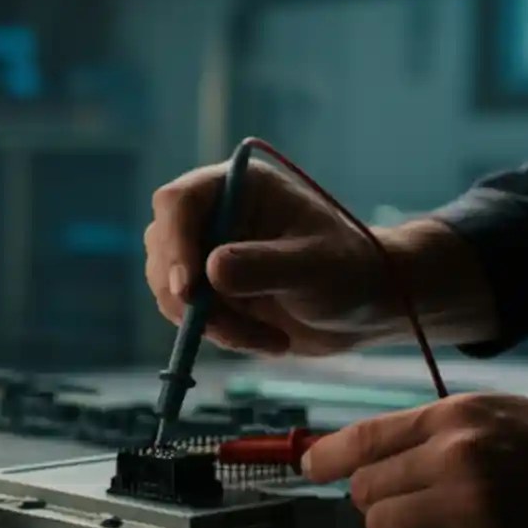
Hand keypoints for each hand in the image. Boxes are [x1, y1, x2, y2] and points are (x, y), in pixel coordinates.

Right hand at [144, 163, 498, 354]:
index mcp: (239, 188)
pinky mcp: (204, 289)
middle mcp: (213, 214)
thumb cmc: (351, 272)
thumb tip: (211, 270)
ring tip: (268, 339)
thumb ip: (266, 266)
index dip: (174, 242)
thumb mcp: (316, 268)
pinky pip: (186, 316)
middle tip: (234, 329)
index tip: (188, 289)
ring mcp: (203, 252)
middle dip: (192, 298)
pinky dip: (219, 335)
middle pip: (164, 248)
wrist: (364, 307)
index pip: (179, 202)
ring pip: (170, 288)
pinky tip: (265, 339)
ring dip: (211, 324)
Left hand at [303, 393, 527, 527]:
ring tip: (433, 524)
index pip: (363, 438)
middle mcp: (457, 458)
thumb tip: (349, 454)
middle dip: (376, 499)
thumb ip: (424, 432)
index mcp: (454, 417)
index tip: (311, 468)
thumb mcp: (488, 416)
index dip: (326, 457)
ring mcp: (472, 507)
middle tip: (409, 500)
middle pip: (364, 490)